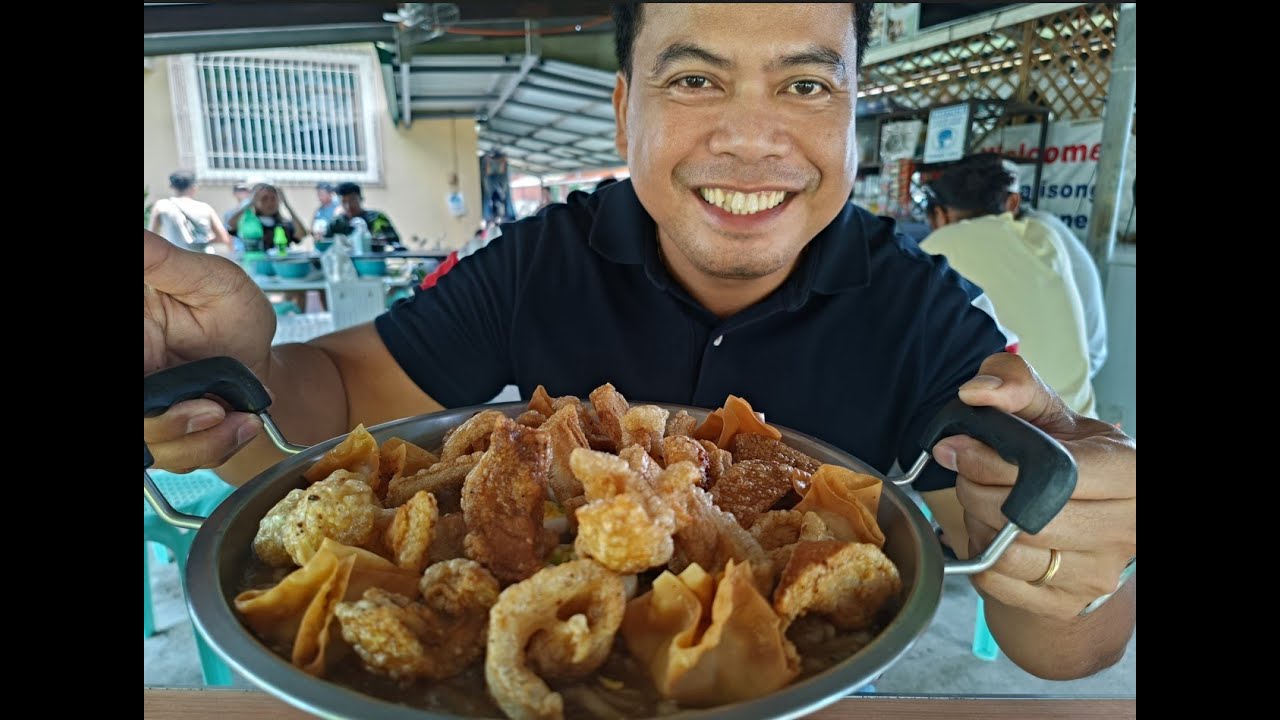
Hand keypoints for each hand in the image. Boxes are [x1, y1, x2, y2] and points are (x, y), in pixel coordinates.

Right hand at [144, 229, 275, 471]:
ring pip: (146, 442)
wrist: (264, 360)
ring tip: (234, 416)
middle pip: (134, 414)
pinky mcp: (165, 436)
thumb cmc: (234, 315)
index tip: (158, 385)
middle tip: (211, 409)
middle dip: (163, 422)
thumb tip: (137, 238)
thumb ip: (163, 262)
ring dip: (194, 438)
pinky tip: (240, 425)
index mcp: (133, 335)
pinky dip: (210, 448)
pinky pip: (173, 457)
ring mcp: (144, 408)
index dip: (141, 392)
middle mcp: (136, 376)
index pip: (125, 362)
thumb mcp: (210, 280)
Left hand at [933, 353, 1135, 621]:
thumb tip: (977, 393)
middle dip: (976, 490)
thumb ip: (1013, 382)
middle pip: (1027, 519)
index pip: (1054, 475)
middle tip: (964, 472)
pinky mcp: (1067, 604)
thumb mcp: (1047, 409)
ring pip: (1010, 553)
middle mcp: (1125, 529)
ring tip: (980, 500)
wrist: (1081, 513)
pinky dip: (978, 555)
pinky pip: (999, 582)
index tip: (963, 448)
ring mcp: (1099, 573)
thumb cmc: (1064, 455)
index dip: (996, 462)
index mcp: (1131, 474)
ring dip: (976, 522)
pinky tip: (989, 532)